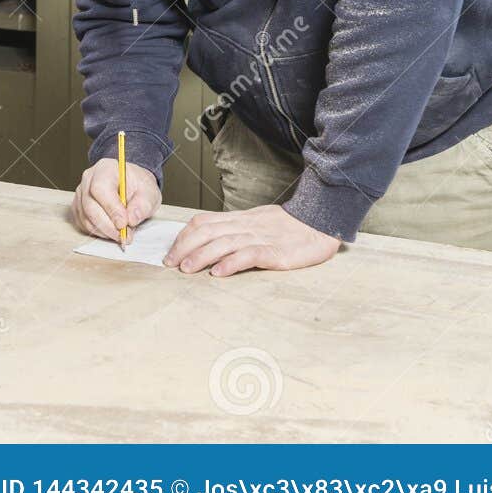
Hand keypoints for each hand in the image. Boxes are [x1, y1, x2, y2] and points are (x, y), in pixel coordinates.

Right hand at [72, 158, 160, 242]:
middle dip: (108, 225)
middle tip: (125, 235)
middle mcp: (88, 179)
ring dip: (105, 231)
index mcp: (105, 168)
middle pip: (90, 205)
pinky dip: (99, 232)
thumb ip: (143, 204)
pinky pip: (84, 224)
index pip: (100, 188)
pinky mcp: (78, 208)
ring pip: (86, 218)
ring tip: (122, 234)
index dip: (111, 208)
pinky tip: (112, 231)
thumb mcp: (150, 192)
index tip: (124, 223)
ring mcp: (80, 194)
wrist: (131, 186)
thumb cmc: (138, 186)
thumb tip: (131, 219)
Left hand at [164, 205, 339, 275]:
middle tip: (170, 264)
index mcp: (240, 220)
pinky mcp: (277, 252)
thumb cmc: (288, 227)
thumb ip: (234, 231)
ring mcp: (261, 238)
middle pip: (208, 231)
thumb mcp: (256, 224)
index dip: (184, 236)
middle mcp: (246, 226)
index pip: (203, 222)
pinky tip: (219, 272)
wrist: (321, 222)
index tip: (171, 253)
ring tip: (186, 269)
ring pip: (224, 243)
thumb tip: (207, 242)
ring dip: (202, 256)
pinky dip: (232, 263)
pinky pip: (251, 255)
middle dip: (185, 247)